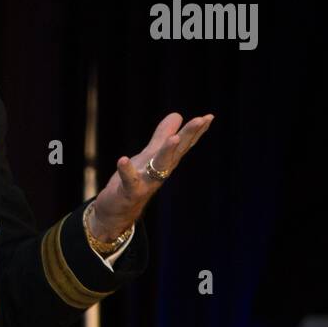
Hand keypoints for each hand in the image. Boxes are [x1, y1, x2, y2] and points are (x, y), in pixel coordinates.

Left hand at [90, 112, 214, 240]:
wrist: (118, 211)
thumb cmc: (135, 181)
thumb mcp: (149, 156)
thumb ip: (162, 136)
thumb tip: (177, 115)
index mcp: (166, 162)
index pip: (184, 144)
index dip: (196, 131)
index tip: (209, 116)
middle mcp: (160, 172)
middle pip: (177, 151)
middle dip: (189, 135)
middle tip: (201, 119)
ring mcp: (146, 182)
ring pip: (160, 166)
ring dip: (167, 152)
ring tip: (174, 138)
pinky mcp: (130, 192)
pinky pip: (129, 181)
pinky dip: (126, 171)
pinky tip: (122, 159)